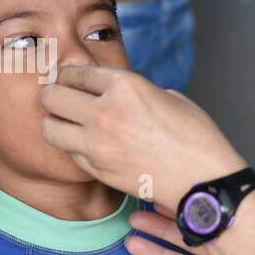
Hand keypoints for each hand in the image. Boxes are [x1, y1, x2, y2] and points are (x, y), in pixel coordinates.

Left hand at [40, 64, 242, 211]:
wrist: (204, 182)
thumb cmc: (197, 138)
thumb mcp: (170, 98)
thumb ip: (137, 92)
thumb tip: (117, 94)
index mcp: (126, 86)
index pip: (76, 72)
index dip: (70, 75)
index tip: (68, 79)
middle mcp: (105, 112)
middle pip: (52, 96)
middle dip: (54, 95)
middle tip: (60, 99)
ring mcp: (98, 144)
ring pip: (50, 128)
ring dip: (56, 123)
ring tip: (68, 124)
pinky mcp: (98, 170)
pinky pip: (70, 153)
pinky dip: (74, 147)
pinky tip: (88, 145)